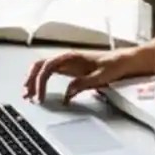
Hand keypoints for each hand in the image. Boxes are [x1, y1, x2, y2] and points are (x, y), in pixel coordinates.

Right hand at [23, 48, 148, 103]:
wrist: (128, 60)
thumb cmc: (117, 65)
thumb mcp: (101, 76)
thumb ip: (83, 83)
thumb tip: (67, 93)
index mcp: (72, 57)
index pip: (47, 67)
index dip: (40, 82)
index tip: (40, 97)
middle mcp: (67, 58)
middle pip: (40, 65)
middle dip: (30, 80)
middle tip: (27, 96)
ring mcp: (68, 63)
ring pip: (43, 68)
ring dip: (33, 80)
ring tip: (28, 94)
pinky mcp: (72, 69)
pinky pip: (52, 73)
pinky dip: (43, 81)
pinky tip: (42, 92)